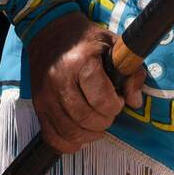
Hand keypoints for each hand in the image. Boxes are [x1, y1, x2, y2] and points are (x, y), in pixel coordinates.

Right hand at [27, 11, 146, 154]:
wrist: (50, 31)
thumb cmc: (86, 39)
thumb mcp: (114, 44)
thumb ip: (131, 71)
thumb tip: (135, 102)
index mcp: (81, 61)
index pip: (102, 99)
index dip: (116, 105)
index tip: (118, 99)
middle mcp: (60, 79)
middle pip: (86, 119)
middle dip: (105, 121)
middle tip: (108, 111)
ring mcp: (46, 95)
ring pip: (71, 132)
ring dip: (90, 134)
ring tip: (97, 122)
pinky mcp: (38, 106)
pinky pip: (53, 137)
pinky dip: (69, 142)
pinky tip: (80, 132)